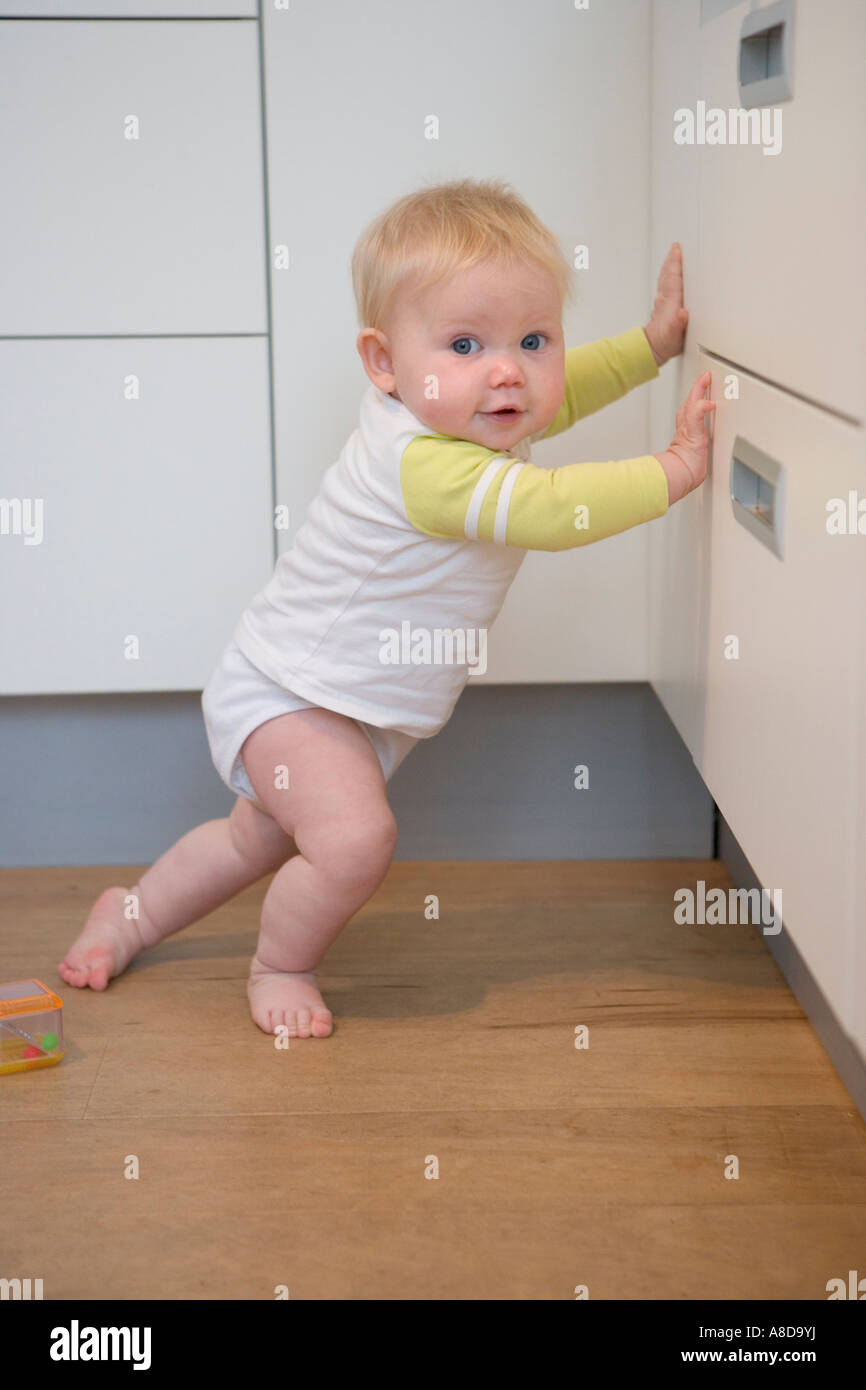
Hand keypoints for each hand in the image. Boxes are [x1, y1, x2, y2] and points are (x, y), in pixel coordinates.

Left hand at [644, 243, 688, 366]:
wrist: (653, 350)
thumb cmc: (664, 343)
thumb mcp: (675, 335)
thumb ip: (679, 323)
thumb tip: (682, 313)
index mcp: (671, 303)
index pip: (673, 278)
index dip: (675, 263)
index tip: (677, 249)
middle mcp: (666, 301)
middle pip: (668, 275)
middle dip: (671, 260)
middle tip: (675, 248)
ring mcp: (663, 303)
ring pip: (666, 280)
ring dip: (669, 267)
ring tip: (673, 258)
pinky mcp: (663, 308)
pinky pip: (666, 287)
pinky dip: (669, 278)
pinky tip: (672, 280)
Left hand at [655, 371, 714, 503]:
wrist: (683, 475)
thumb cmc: (686, 458)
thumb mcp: (694, 430)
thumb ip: (698, 413)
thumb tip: (706, 403)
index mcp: (688, 417)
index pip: (695, 396)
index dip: (701, 384)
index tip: (707, 375)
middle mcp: (689, 423)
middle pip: (694, 400)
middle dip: (701, 389)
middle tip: (707, 380)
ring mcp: (692, 431)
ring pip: (695, 410)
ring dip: (701, 401)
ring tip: (707, 393)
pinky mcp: (696, 441)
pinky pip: (699, 423)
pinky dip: (703, 417)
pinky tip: (707, 420)